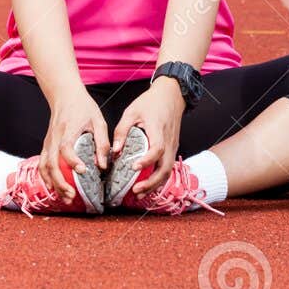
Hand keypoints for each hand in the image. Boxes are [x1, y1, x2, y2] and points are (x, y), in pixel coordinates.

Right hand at [39, 86, 108, 202]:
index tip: (83, 170)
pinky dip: (47, 178)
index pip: (66, 147)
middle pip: (50, 163)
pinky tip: (54, 188)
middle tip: (72, 194)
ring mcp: (47, 142)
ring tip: (64, 197)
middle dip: (59, 181)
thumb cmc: (83, 107)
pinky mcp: (46, 145)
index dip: (72, 160)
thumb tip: (103, 165)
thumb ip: (102, 142)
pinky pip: (42, 164)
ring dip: (52, 183)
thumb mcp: (98, 120)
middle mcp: (54, 138)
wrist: (64, 95)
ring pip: (44, 166)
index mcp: (67, 130)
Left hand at [111, 78, 185, 196]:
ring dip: (155, 184)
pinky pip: (168, 167)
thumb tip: (115, 150)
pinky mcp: (173, 148)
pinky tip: (147, 184)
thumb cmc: (151, 102)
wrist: (171, 95)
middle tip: (135, 191)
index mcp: (158, 130)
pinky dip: (158, 178)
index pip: (157, 149)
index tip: (134, 167)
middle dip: (151, 182)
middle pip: (165, 168)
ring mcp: (173, 146)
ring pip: (168, 171)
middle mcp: (169, 141)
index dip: (147, 160)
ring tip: (139, 193)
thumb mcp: (132, 111)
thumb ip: (122, 130)